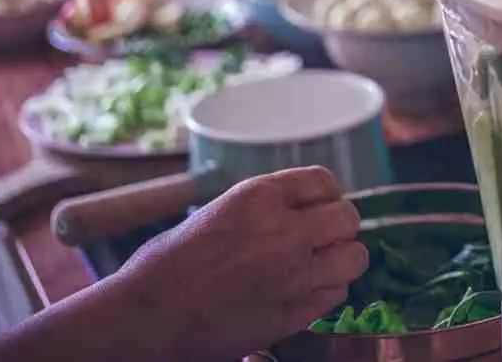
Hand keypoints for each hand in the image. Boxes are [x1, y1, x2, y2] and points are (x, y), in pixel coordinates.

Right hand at [112, 167, 365, 361]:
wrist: (147, 321)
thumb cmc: (165, 266)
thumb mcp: (214, 213)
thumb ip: (260, 209)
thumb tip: (294, 209)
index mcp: (258, 197)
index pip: (321, 180)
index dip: (323, 193)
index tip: (317, 205)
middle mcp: (284, 231)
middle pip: (347, 217)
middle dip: (337, 224)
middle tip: (320, 236)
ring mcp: (294, 274)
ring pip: (354, 257)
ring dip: (340, 257)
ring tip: (319, 263)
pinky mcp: (295, 313)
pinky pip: (337, 294)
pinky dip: (328, 290)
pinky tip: (305, 290)